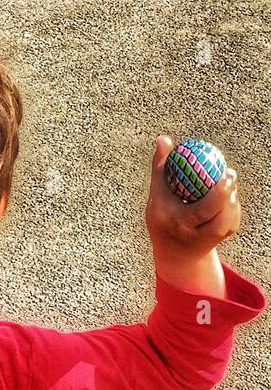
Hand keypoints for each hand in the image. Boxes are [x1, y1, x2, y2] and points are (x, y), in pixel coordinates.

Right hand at [146, 137, 239, 296]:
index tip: (223, 172)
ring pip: (224, 224)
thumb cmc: (163, 213)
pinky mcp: (217, 242)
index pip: (195, 207)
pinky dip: (233, 210)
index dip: (215, 193)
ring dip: (231, 204)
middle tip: (230, 175)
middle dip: (226, 197)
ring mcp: (203, 240)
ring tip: (230, 183)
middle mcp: (188, 232)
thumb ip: (160, 165)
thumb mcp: (157, 192)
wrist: (173, 251)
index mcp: (171, 219)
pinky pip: (230, 224)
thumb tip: (163, 138)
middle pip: (213, 218)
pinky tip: (231, 196)